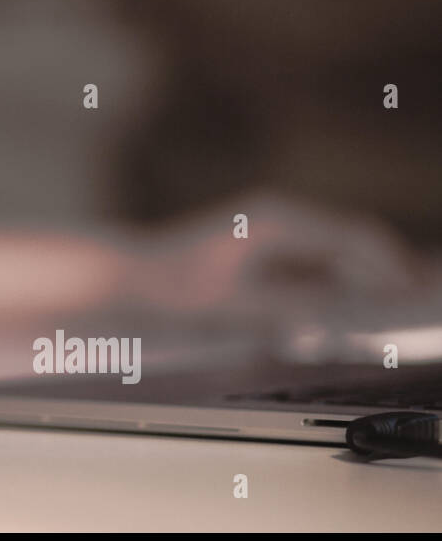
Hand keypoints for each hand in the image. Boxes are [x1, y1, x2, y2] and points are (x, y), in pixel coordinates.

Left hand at [0, 192, 422, 337]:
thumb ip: (290, 314)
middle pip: (352, 244)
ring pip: (334, 255)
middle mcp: (278, 218)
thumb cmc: (173, 289)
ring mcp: (270, 230)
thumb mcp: (235, 309)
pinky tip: (344, 317)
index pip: (354, 240)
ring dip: (360, 283)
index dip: (390, 270)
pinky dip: (334, 287)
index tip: (414, 299)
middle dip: (384, 276)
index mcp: (277, 221)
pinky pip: (312, 265)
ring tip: (387, 319)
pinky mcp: (261, 248)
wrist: (126, 277)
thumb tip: (338, 323)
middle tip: (411, 312)